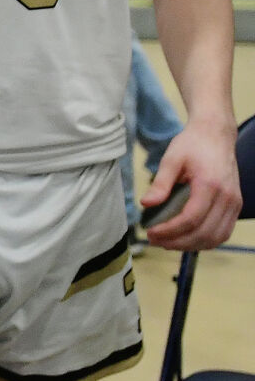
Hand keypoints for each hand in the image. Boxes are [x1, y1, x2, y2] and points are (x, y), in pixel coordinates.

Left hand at [141, 120, 241, 250]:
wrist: (216, 135)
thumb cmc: (193, 144)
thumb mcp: (171, 159)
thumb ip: (160, 183)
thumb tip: (146, 204)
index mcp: (210, 185)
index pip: (191, 219)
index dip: (169, 231)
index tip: (150, 233)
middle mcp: (227, 197)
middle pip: (204, 233)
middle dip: (177, 242)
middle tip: (154, 240)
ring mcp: (234, 203)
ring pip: (216, 237)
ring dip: (191, 245)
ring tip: (167, 242)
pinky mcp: (235, 206)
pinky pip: (223, 232)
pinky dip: (205, 241)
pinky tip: (186, 239)